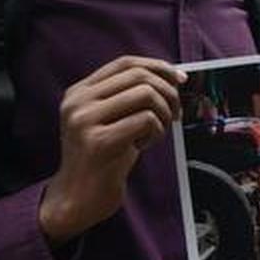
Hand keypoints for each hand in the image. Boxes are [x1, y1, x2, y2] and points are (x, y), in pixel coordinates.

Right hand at [40, 56, 185, 246]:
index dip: (158, 66)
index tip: (181, 79)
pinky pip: (146, 120)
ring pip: (146, 94)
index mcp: (79, 92)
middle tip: (175, 114)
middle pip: (140, 76)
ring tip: (155, 133)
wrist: (79, 197)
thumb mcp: (111, 118)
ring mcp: (84, 120)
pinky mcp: (97, 141)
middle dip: (168, 92)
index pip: (125, 62)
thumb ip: (130, 95)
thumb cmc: (104, 157)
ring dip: (163, 114)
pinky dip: (156, 132)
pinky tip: (143, 146)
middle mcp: (77, 101)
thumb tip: (174, 76)